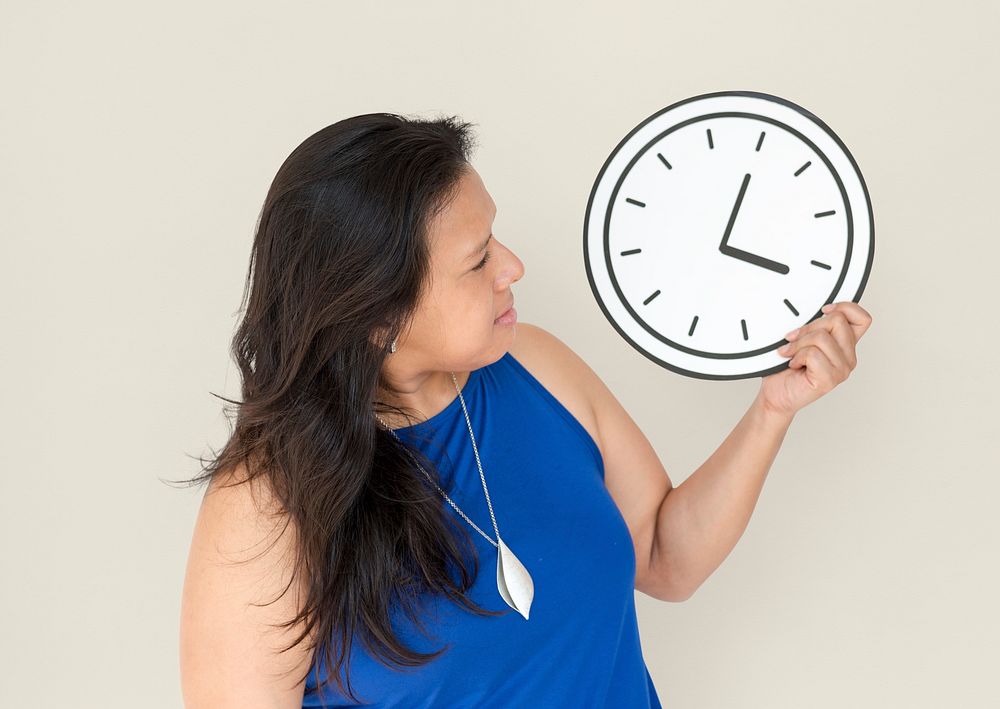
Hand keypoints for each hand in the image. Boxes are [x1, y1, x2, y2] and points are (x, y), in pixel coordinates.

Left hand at [757, 301, 872, 418]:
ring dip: (799, 344)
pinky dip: (797, 356)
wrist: (775, 394)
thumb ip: (815, 326)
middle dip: (809, 326)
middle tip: (793, 338)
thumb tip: (813, 309)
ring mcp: (842, 369)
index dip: (845, 307)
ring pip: (821, 337)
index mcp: (845, 345)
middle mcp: (848, 357)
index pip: (863, 318)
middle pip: (838, 320)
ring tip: (791, 354)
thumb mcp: (802, 339)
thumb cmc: (786, 367)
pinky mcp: (830, 379)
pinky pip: (812, 353)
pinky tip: (794, 364)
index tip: (823, 310)